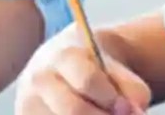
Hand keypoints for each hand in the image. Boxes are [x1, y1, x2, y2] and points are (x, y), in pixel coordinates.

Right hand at [16, 26, 151, 114]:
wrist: (64, 64)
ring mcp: (28, 103)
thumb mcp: (116, 67)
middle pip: (72, 110)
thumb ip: (131, 88)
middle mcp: (40, 78)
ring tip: (101, 114)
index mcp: (62, 55)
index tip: (126, 107)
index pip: (87, 81)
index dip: (111, 99)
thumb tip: (136, 113)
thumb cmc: (96, 68)